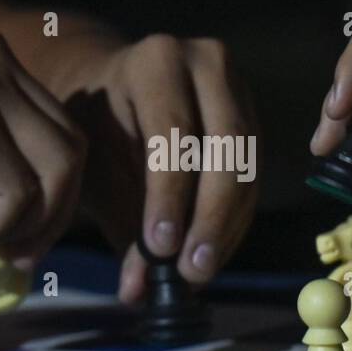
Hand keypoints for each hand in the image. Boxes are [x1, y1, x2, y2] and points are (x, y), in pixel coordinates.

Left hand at [58, 34, 259, 301]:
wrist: (114, 95)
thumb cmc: (98, 131)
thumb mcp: (97, 168)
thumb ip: (119, 222)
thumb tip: (138, 290)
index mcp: (156, 61)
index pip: (172, 131)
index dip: (169, 195)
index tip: (161, 248)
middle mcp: (207, 62)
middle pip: (227, 147)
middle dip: (210, 217)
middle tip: (191, 270)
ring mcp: (238, 88)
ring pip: (248, 167)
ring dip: (226, 227)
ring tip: (199, 272)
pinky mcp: (254, 119)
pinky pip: (254, 178)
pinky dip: (234, 223)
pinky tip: (212, 255)